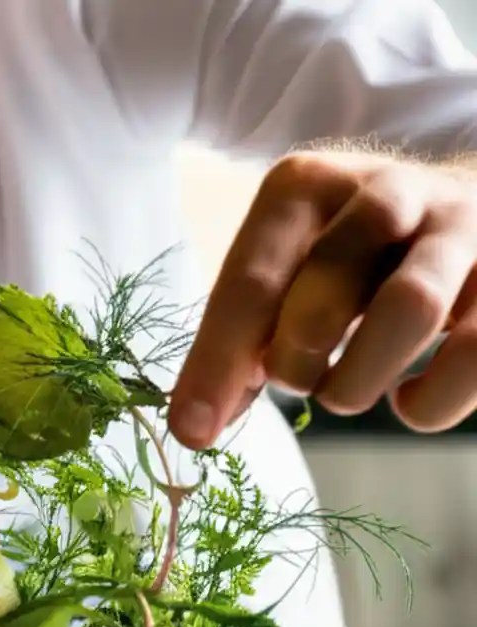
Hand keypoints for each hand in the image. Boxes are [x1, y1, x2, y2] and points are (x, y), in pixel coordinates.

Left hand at [170, 149, 476, 448]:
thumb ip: (245, 337)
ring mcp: (461, 225)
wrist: (467, 210)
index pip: (251, 277)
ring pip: (412, 305)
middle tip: (294, 383)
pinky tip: (408, 402)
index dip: (217, 361)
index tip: (191, 429)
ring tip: (343, 395)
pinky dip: (432, 400)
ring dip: (359, 378)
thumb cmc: (354, 259)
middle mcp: (387, 189)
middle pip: (330, 276)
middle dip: (296, 355)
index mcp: (306, 184)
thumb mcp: (290, 273)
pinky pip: (476, 350)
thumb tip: (195, 423)